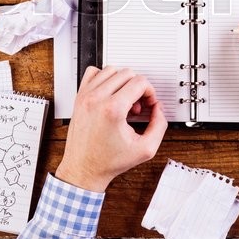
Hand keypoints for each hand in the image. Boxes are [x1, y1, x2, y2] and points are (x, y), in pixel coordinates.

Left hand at [55, 66, 167, 191]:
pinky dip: (104, 78)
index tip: (148, 104)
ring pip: (111, 69)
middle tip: (137, 106)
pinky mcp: (79, 98)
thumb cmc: (108, 162)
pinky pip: (92, 73)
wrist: (83, 169)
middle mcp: (97, 99)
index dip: (150, 92)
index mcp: (113, 109)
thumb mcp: (145, 149)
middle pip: (127, 73)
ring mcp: (86, 97)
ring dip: (122, 82)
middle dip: (138, 87)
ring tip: (124, 101)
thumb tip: (158, 108)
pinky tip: (109, 94)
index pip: (140, 82)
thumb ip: (159, 125)